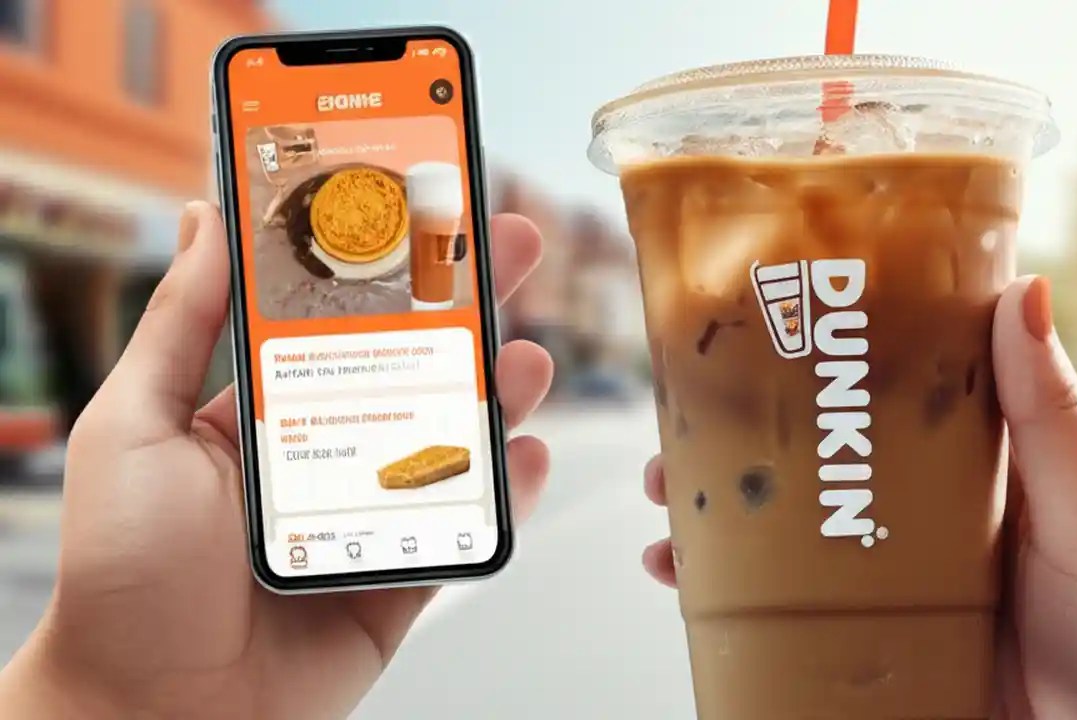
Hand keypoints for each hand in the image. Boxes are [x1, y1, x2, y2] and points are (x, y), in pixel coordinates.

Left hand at [0, 202, 554, 718]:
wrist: (155, 709)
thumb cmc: (126, 574)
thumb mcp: (135, 426)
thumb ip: (182, 326)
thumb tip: (209, 217)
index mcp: (266, 406)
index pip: (339, 315)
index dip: (387, 260)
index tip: (427, 205)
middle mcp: (329, 447)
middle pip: (414, 363)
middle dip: (467, 303)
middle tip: (512, 247)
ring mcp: (374, 508)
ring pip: (455, 436)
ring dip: (500, 390)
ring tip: (526, 360)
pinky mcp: (406, 570)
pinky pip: (471, 523)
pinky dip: (510, 490)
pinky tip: (526, 455)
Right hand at [640, 276, 1076, 718]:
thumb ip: (1050, 412)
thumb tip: (1024, 290)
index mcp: (973, 468)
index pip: (878, 403)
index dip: (808, 377)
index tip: (742, 350)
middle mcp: (925, 520)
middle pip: (812, 471)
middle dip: (735, 456)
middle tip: (673, 447)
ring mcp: (898, 584)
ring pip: (790, 542)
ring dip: (720, 528)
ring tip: (665, 521)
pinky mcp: (883, 644)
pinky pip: (798, 618)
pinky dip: (739, 608)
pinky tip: (693, 596)